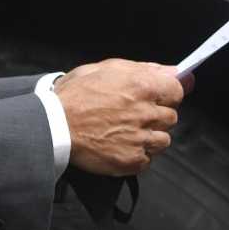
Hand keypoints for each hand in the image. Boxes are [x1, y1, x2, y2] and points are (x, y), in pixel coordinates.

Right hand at [55, 59, 187, 175]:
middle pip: (170, 117)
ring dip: (149, 137)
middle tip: (133, 115)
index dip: (168, 94)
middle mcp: (145, 113)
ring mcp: (140, 139)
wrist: (51, 127)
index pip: (177, 91)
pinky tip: (120, 145)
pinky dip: (137, 155)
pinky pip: (147, 159)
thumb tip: (173, 71)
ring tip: (126, 132)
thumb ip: (144, 69)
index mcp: (142, 86)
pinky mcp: (131, 160)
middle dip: (156, 116)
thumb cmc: (74, 95)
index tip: (158, 97)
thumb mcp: (106, 69)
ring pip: (163, 140)